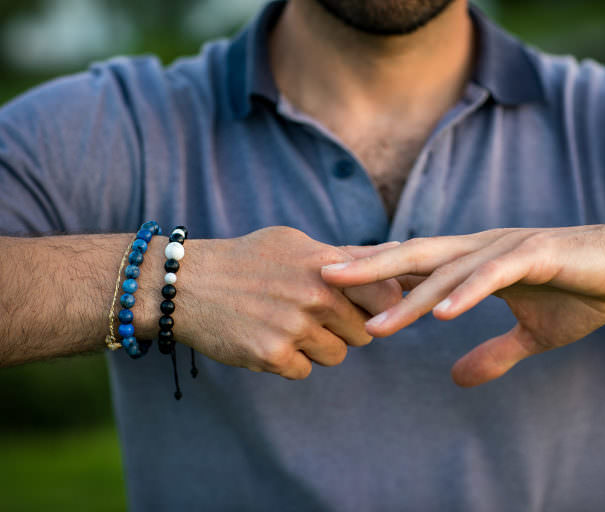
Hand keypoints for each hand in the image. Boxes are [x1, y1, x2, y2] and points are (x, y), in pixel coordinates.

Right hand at [169, 226, 401, 378]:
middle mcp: (315, 294)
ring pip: (336, 355)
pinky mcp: (272, 355)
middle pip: (363, 333)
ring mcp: (294, 326)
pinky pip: (303, 371)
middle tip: (311, 317)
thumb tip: (397, 248)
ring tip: (286, 327)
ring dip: (316, 348)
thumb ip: (348, 254)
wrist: (186, 284)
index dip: (378, 308)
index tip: (360, 309)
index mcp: (326, 265)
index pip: (387, 297)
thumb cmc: (247, 260)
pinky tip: (266, 340)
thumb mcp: (295, 243)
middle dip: (343, 330)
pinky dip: (288, 362)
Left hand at [321, 216, 604, 386]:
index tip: (331, 288)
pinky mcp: (538, 254)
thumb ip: (492, 353)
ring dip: (410, 297)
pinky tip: (441, 314)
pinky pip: (494, 276)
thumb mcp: (532, 335)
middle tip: (322, 281)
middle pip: (414, 256)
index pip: (414, 267)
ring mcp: (508, 248)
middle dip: (367, 270)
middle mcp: (482, 248)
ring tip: (374, 323)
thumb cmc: (582, 292)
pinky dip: (467, 293)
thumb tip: (456, 379)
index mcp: (474, 261)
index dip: (374, 275)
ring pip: (447, 270)